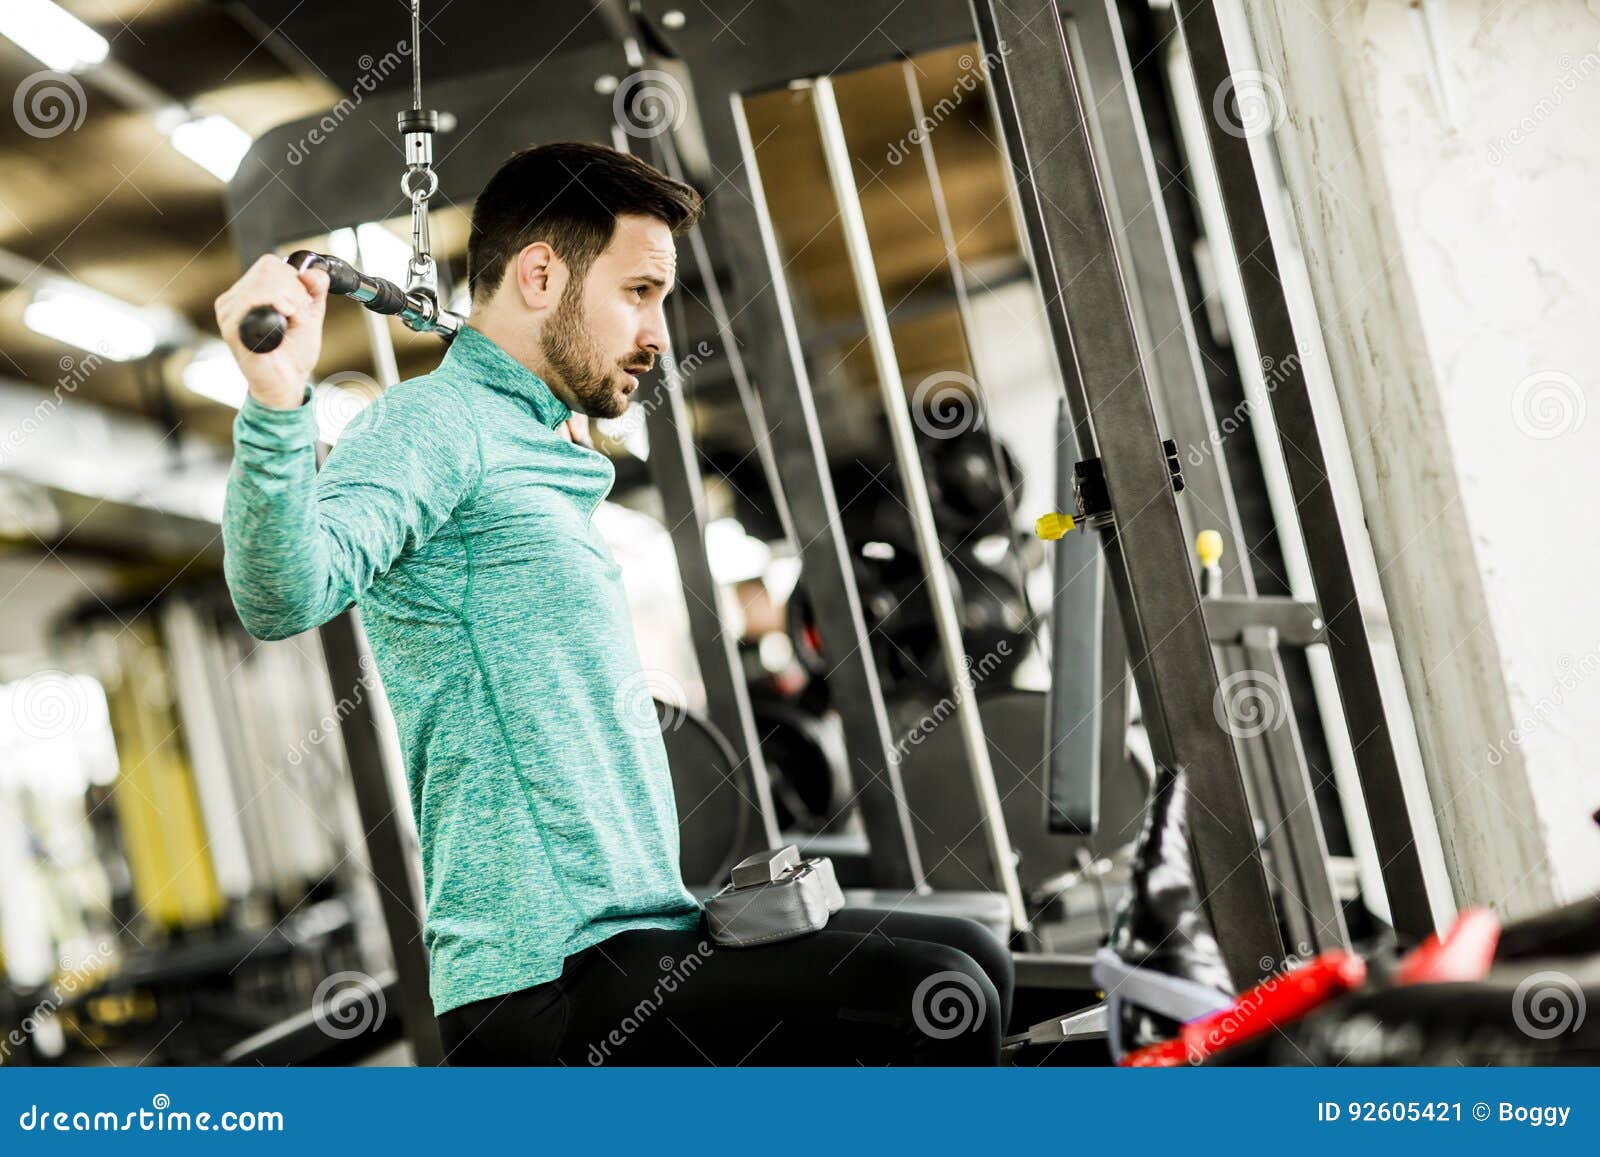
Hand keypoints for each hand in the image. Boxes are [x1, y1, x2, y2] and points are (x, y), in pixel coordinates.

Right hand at [213, 254, 329, 408]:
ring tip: (290, 323)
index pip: (270, 264)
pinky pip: (254, 300)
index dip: (294, 279)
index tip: (301, 303)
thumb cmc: (294, 353)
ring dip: (290, 302)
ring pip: (265, 283)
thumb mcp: (311, 314)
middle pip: (269, 269)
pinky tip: (283, 323)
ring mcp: (229, 312)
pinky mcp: (231, 327)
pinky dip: (277, 307)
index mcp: (248, 293)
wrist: (287, 383)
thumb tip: (314, 271)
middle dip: (295, 291)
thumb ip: (315, 290)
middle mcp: (233, 300)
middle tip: (297, 316)